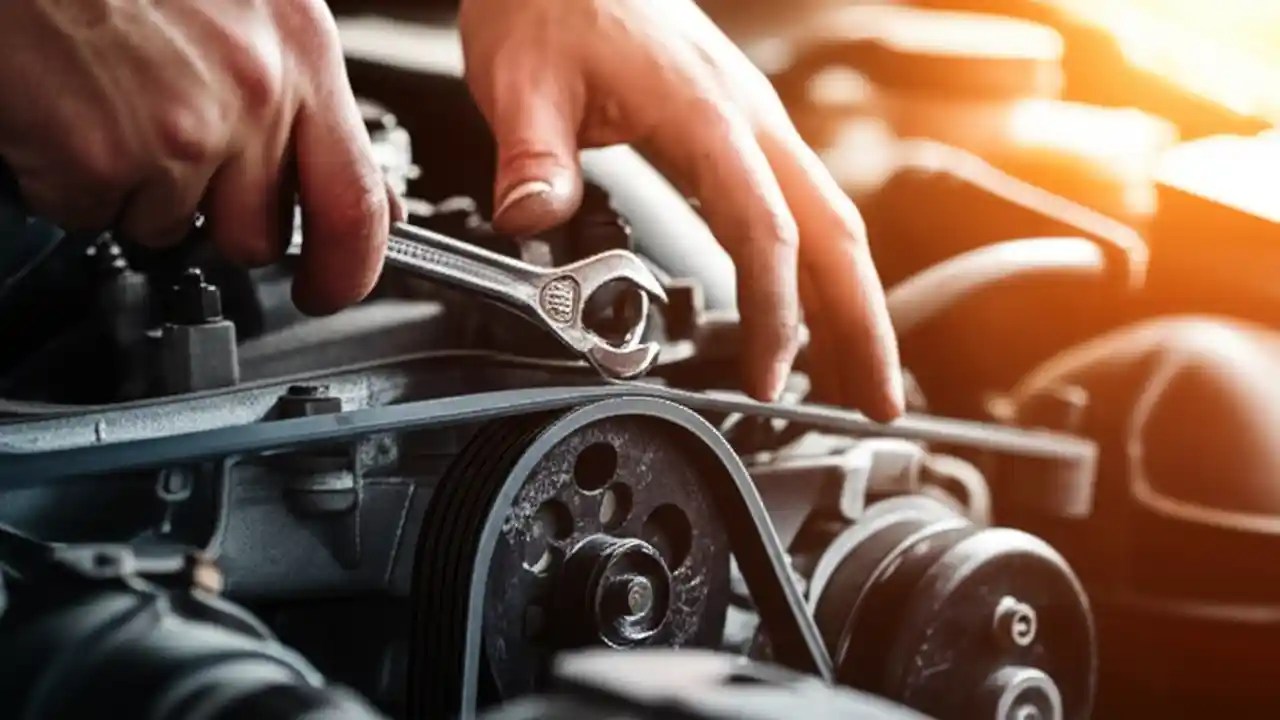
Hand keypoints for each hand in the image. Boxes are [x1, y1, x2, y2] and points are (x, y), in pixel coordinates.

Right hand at [0, 0, 393, 313]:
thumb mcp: (256, 9)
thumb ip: (304, 98)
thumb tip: (353, 185)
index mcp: (299, 52)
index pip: (359, 203)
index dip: (348, 268)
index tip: (330, 287)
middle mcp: (250, 93)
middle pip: (260, 236)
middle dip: (222, 221)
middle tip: (180, 158)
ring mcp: (176, 130)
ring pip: (173, 230)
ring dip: (142, 193)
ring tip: (114, 107)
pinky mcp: (98, 157)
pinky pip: (94, 215)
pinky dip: (74, 181)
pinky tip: (68, 111)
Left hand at [460, 0, 903, 419]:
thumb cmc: (553, 1)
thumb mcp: (523, 78)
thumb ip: (533, 156)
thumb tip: (533, 219)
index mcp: (704, 113)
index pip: (763, 229)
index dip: (774, 312)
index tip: (767, 377)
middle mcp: (748, 119)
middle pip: (834, 232)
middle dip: (862, 323)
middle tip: (878, 402)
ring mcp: (754, 124)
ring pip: (830, 220)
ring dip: (852, 301)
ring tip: (861, 375)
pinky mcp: (742, 130)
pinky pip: (801, 206)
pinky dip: (819, 267)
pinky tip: (812, 305)